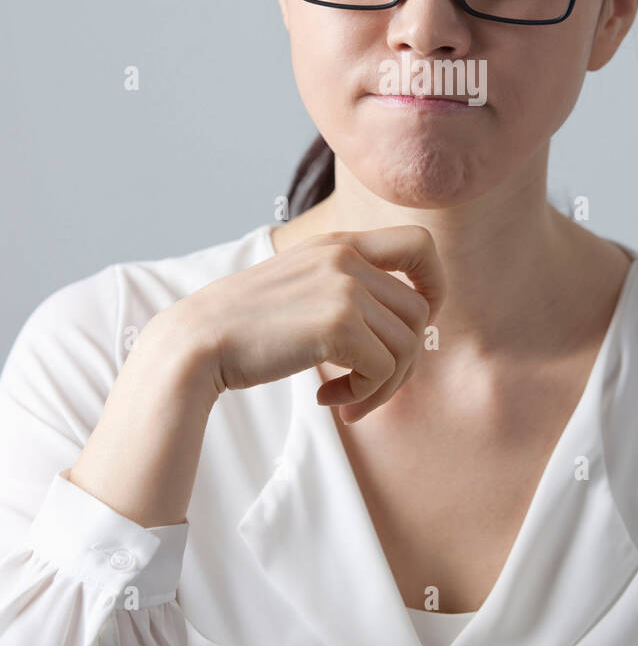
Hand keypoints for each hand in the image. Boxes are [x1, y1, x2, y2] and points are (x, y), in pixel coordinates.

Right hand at [152, 225, 444, 421]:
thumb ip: (348, 289)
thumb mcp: (302, 285)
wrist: (196, 343)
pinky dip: (364, 395)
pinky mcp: (338, 326)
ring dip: (383, 385)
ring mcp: (344, 289)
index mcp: (339, 244)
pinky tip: (329, 401)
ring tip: (346, 399)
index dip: (434, 285)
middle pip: (419, 312)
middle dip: (404, 359)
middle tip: (369, 386)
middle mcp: (346, 258)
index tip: (418, 321)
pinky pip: (384, 370)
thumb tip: (411, 328)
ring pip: (408, 346)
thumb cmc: (246, 327)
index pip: (420, 244)